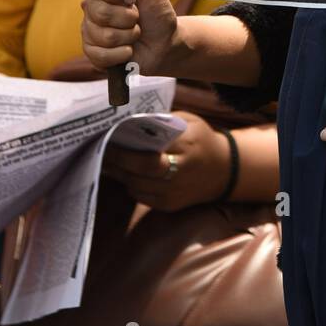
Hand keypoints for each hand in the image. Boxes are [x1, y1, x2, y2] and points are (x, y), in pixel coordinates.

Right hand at [81, 0, 178, 75]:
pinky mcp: (91, 52)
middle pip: (100, 12)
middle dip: (128, 19)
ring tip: (135, 34)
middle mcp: (91, 6)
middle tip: (137, 18)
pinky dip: (122, 54)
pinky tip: (129, 50)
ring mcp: (89, 29)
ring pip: (104, 36)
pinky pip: (100, 56)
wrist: (164, 42)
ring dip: (129, 37)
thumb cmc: (156, 13)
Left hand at [101, 112, 231, 210]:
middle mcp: (180, 172)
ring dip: (120, 173)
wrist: (224, 171)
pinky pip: (141, 197)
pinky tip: (124, 172)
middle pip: (141, 170)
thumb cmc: (202, 139)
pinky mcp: (169, 205)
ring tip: (107, 159)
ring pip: (136, 185)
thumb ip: (163, 120)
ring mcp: (174, 193)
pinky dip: (130, 184)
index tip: (109, 136)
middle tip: (101, 148)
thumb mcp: (189, 121)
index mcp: (186, 145)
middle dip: (118, 160)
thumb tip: (130, 119)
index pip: (150, 150)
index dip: (126, 147)